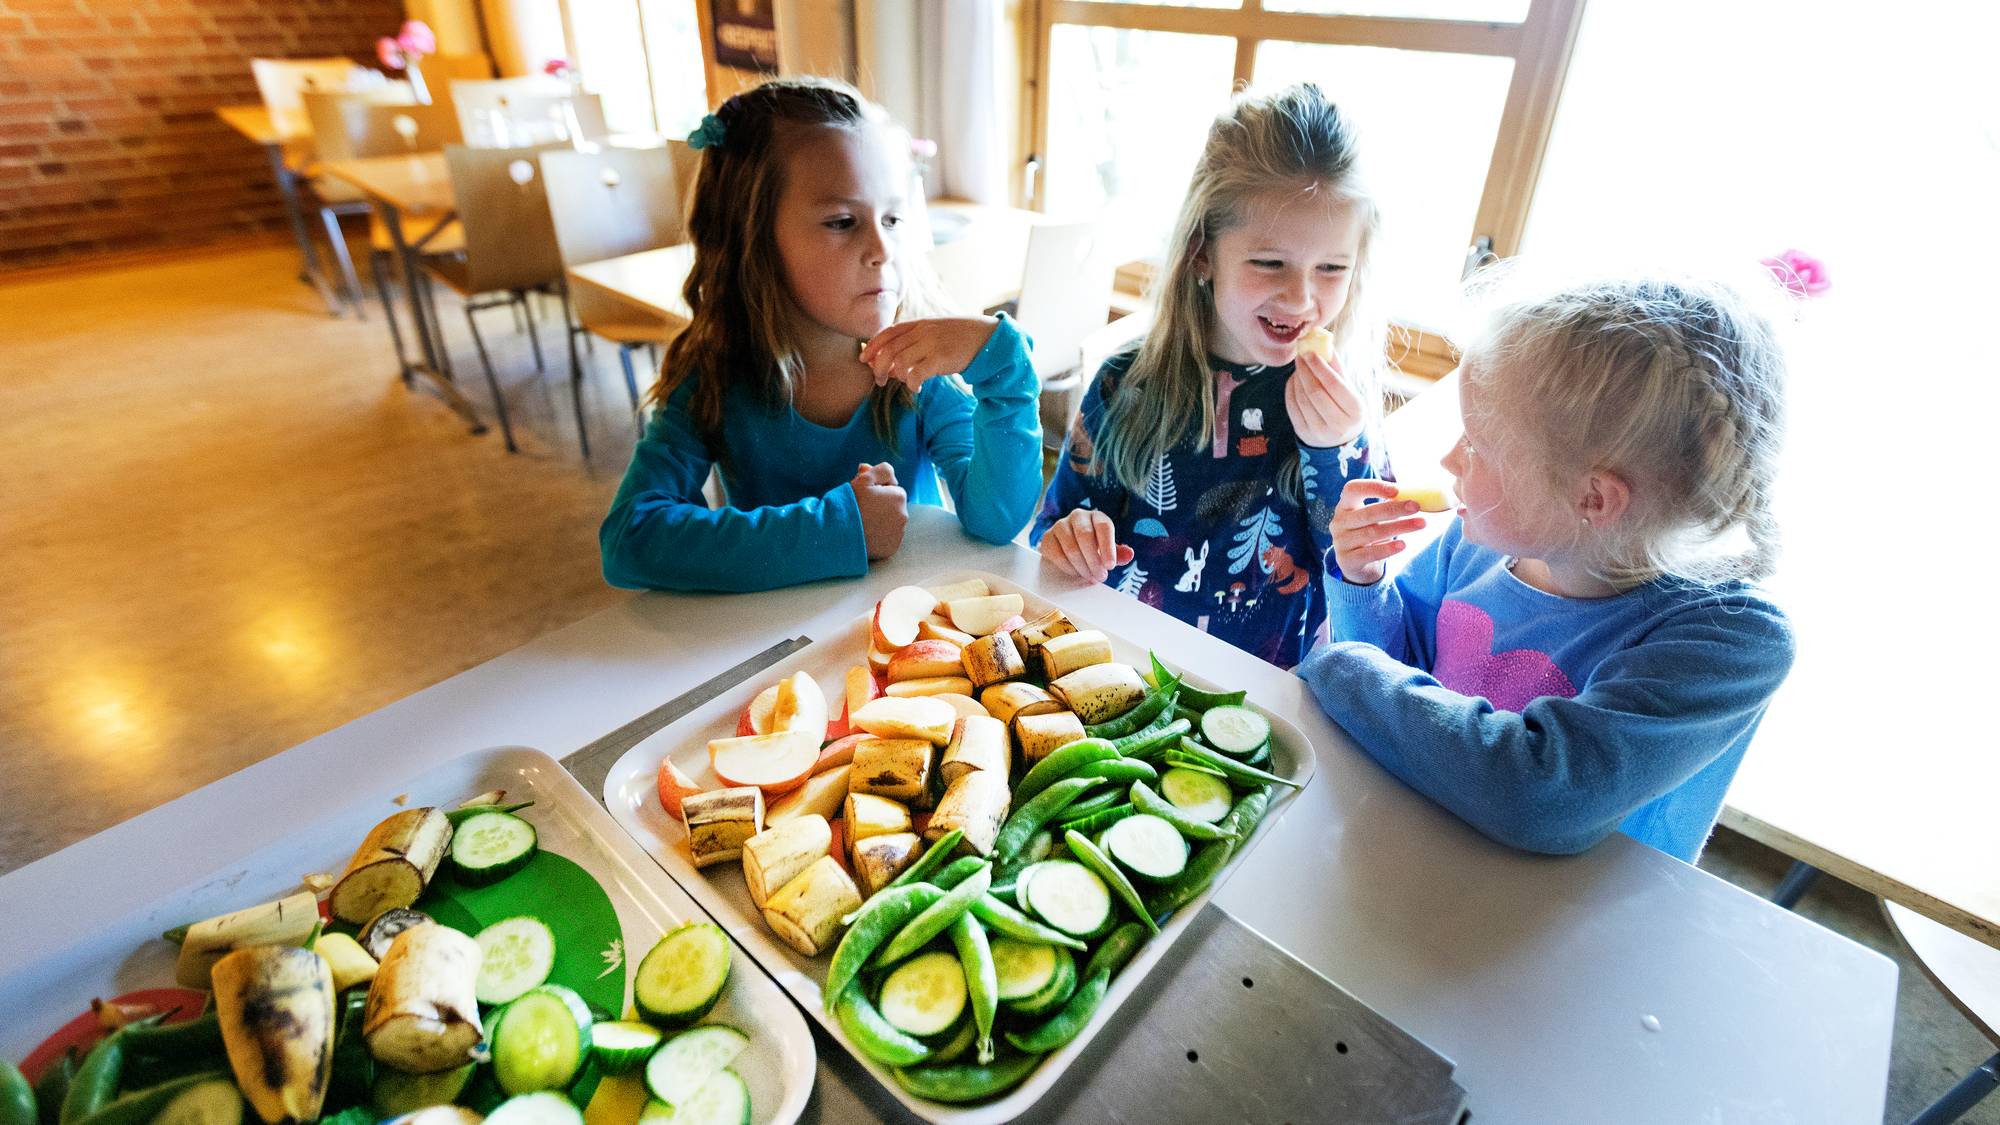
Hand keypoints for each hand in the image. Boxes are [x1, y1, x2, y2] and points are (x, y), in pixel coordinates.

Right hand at [851, 462, 907, 561]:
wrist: (839, 534)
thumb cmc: (850, 504)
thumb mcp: (863, 480)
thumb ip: (881, 470)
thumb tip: (889, 473)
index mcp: (899, 497)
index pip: (892, 489)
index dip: (877, 491)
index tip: (864, 496)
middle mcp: (904, 516)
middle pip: (892, 507)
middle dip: (881, 506)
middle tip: (861, 510)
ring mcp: (898, 534)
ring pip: (890, 523)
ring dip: (880, 521)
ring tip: (861, 523)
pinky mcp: (891, 549)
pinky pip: (887, 539)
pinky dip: (878, 537)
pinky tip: (865, 535)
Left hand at [859, 316, 998, 391]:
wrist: (986, 338)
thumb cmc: (958, 339)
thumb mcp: (934, 333)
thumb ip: (913, 344)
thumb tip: (891, 367)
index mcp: (919, 323)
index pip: (887, 332)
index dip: (872, 346)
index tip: (864, 359)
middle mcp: (923, 331)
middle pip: (889, 349)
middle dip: (879, 366)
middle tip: (879, 380)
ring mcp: (932, 344)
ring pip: (900, 361)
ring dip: (895, 376)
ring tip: (900, 382)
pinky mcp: (942, 358)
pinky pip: (917, 373)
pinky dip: (912, 383)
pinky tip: (917, 388)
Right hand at [1039, 508, 1133, 584]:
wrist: (1067, 546)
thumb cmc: (1093, 547)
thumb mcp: (1107, 549)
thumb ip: (1118, 553)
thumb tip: (1128, 554)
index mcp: (1096, 517)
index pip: (1104, 527)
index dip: (1108, 547)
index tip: (1110, 566)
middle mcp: (1078, 516)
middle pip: (1085, 536)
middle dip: (1094, 560)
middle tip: (1100, 576)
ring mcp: (1060, 525)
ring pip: (1071, 547)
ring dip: (1082, 567)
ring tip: (1090, 577)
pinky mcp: (1048, 538)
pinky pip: (1057, 555)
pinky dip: (1068, 568)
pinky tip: (1076, 573)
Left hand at [1287, 346, 1364, 448]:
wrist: (1339, 440)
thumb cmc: (1346, 407)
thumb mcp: (1350, 390)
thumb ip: (1337, 369)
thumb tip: (1324, 344)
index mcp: (1355, 411)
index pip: (1334, 385)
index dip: (1320, 367)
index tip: (1310, 351)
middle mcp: (1338, 425)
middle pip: (1315, 392)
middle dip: (1305, 370)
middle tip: (1301, 355)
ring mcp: (1319, 432)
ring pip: (1301, 398)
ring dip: (1298, 378)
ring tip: (1300, 366)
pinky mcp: (1304, 434)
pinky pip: (1292, 406)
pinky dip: (1291, 389)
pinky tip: (1295, 379)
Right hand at [1329, 479, 1427, 585]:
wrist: (1356, 565)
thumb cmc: (1369, 533)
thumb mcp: (1375, 518)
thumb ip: (1388, 505)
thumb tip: (1413, 496)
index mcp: (1345, 506)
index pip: (1353, 489)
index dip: (1373, 487)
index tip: (1396, 490)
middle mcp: (1339, 522)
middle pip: (1367, 513)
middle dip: (1394, 508)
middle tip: (1416, 506)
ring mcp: (1341, 542)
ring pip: (1372, 533)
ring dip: (1399, 527)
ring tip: (1421, 523)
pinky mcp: (1347, 561)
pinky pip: (1370, 553)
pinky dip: (1388, 549)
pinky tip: (1403, 544)